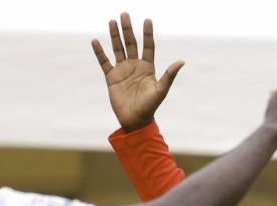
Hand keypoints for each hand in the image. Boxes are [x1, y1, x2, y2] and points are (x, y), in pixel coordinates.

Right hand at [92, 13, 183, 131]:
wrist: (135, 121)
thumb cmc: (150, 107)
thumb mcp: (161, 90)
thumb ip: (169, 75)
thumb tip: (181, 61)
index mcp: (147, 68)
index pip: (148, 46)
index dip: (147, 33)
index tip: (147, 20)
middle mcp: (135, 66)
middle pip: (131, 43)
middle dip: (128, 29)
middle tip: (125, 14)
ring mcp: (123, 70)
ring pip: (118, 49)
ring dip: (115, 36)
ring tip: (112, 21)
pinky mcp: (111, 77)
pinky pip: (104, 62)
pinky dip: (100, 52)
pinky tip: (95, 41)